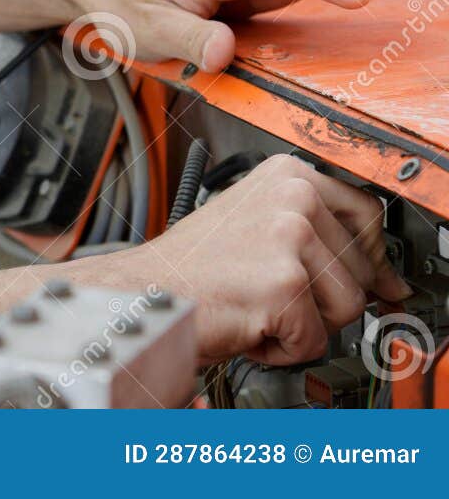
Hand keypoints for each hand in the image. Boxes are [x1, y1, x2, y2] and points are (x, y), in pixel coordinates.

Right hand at [0, 155, 412, 363]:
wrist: (136, 294)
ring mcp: (289, 237)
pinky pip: (314, 340)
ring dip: (302, 324)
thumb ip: (320, 239)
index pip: (366, 215)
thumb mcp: (256, 226)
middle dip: (323, 298)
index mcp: (286, 174)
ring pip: (346, 309)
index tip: (370, 278)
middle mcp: (292, 196)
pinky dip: (279, 347)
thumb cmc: (185, 268)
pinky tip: (243, 323)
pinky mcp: (284, 285)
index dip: (367, 257)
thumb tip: (385, 279)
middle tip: (270, 296)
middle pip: (361, 270)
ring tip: (252, 305)